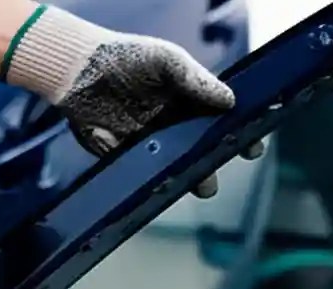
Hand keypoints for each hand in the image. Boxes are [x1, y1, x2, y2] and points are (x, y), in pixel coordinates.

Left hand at [2, 4, 263, 196]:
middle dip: (212, 167)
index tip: (253, 148)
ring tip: (191, 183)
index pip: (223, 123)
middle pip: (203, 154)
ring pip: (177, 171)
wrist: (78, 71)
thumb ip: (196, 80)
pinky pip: (146, 176)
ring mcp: (153, 146)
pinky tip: (160, 186)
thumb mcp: (166, 60)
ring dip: (186, 179)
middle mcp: (176, 128)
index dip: (241, 136)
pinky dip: (154, 183)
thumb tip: (229, 101)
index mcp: (191, 103)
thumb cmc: (126, 58)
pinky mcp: (128, 160)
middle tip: (213, 173)